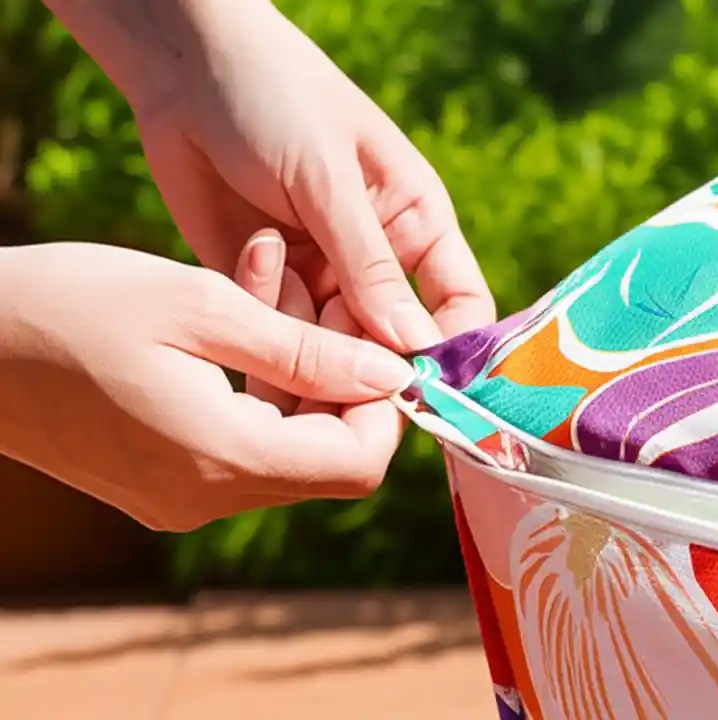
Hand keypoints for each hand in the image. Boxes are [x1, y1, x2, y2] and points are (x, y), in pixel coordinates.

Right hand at [0, 241, 413, 531]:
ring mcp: (178, 498)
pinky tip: (234, 312)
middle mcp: (206, 498)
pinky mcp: (156, 483)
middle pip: (325, 454)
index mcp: (223, 458)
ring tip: (269, 277)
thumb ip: (308, 351)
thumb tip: (393, 376)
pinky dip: (252, 382)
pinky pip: (237, 440)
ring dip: (295, 364)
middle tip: (316, 285)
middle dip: (337, 370)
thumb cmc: (71, 306)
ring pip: (283, 440)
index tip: (368, 335)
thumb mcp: (203, 308)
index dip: (382, 404)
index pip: (358, 462)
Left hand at [45, 0, 495, 352]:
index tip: (427, 387)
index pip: (459, 306)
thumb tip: (418, 348)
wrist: (182, 69)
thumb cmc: (277, 100)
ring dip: (308, 338)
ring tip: (282, 279)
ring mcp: (319, 276)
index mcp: (417, 225)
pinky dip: (263, 316)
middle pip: (391, 341)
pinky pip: (276, 330)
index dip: (453, 351)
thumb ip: (370, 268)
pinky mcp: (264, 284)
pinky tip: (251, 256)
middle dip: (367, 359)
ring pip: (330, 346)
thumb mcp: (329, 179)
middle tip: (337, 364)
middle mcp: (375, 261)